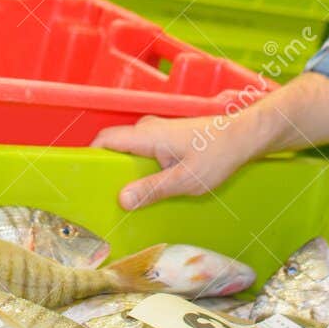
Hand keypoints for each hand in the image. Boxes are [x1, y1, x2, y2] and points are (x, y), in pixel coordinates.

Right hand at [92, 113, 255, 209]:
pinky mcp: (168, 137)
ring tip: (128, 197)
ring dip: (127, 170)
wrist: (245, 136)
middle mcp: (148, 128)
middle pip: (115, 146)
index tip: (83, 179)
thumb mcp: (185, 180)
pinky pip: (143, 150)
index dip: (90, 156)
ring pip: (130, 149)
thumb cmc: (218, 155)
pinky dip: (140, 167)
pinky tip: (150, 187)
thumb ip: (153, 190)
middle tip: (106, 196)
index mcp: (147, 135)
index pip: (105, 139)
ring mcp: (158, 130)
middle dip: (109, 169)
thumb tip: (121, 200)